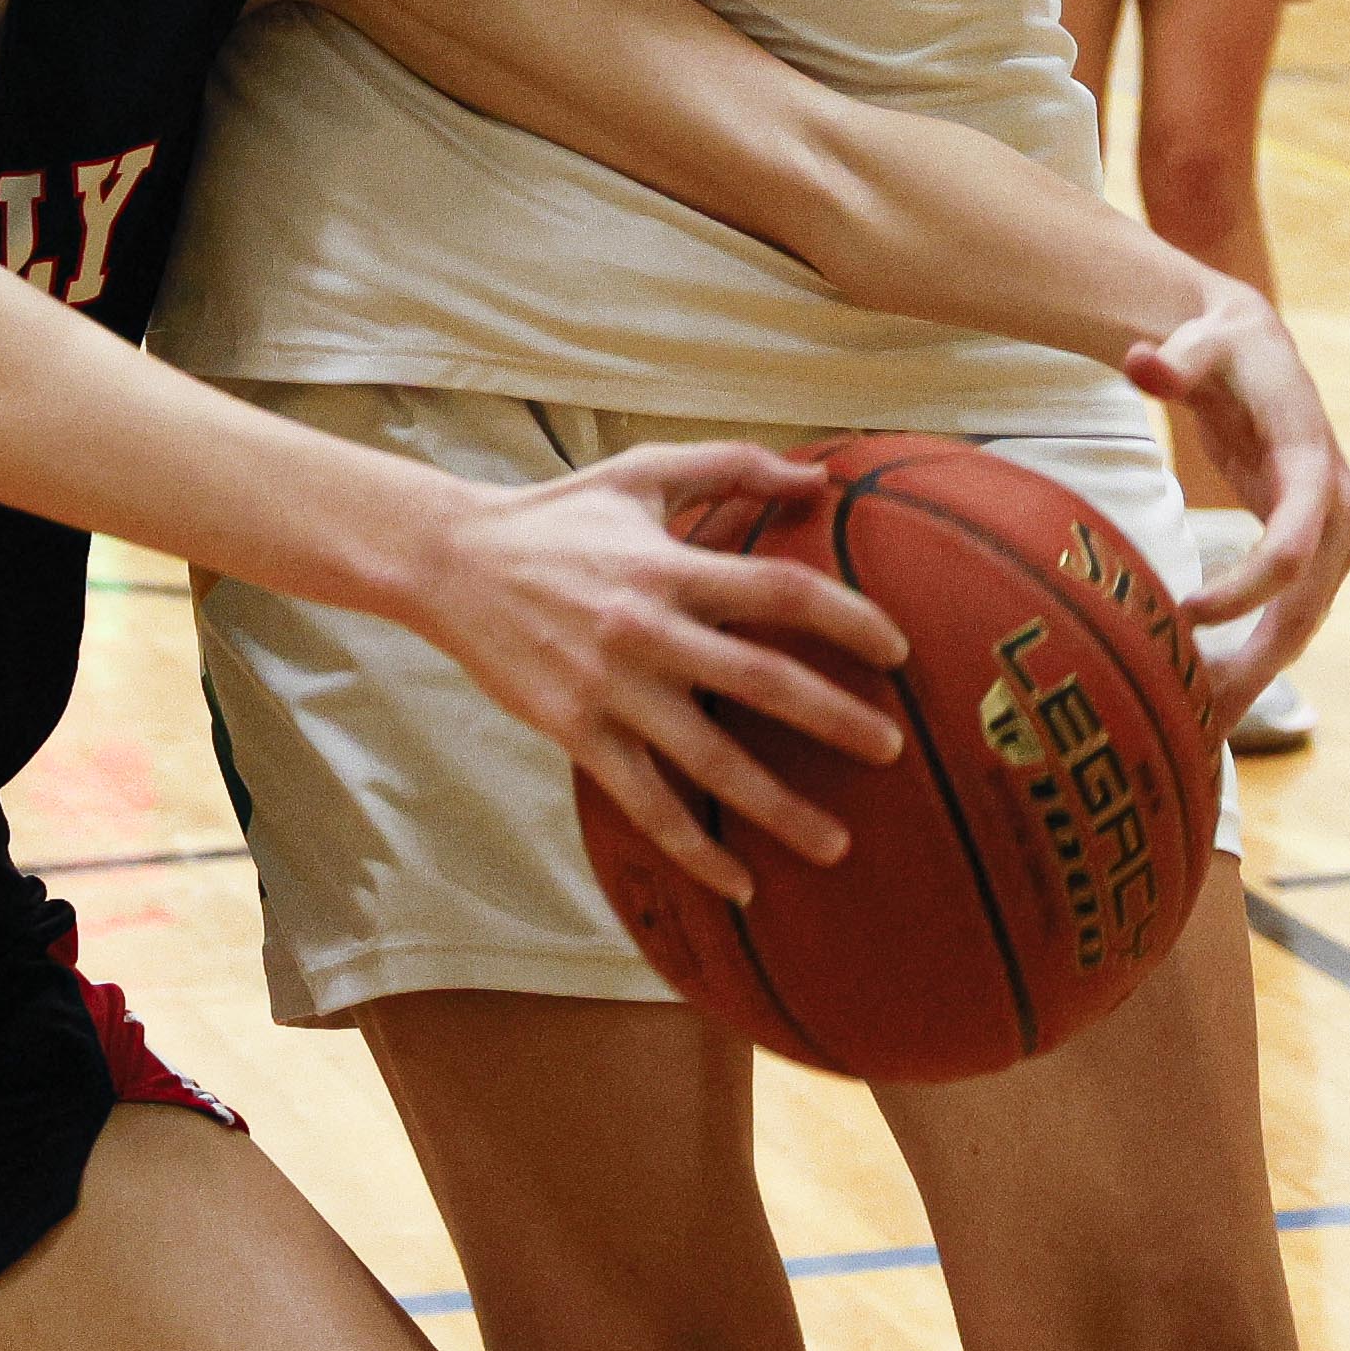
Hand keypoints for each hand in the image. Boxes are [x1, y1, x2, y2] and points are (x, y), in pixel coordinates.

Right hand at [413, 439, 907, 902]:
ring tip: (836, 844)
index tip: (896, 649)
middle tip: (891, 748)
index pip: (781, 591)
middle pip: (763, 681)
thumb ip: (731, 466)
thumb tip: (817, 476)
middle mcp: (648, 629)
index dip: (847, 619)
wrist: (453, 563)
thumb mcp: (643, 473)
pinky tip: (739, 884)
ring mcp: (612, 689)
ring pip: (710, 760)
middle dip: (836, 719)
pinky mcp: (577, 733)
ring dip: (779, 807)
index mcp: (672, 565)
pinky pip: (647, 802)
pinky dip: (694, 849)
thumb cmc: (558, 515)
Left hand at [1125, 284, 1349, 730]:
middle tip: (1197, 719)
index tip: (1182, 614)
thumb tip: (1138, 360)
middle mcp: (1339, 507)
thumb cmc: (1221, 348)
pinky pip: (1290, 616)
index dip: (1243, 590)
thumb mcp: (1198, 344)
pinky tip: (1213, 697)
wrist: (1255, 351)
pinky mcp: (1316, 552)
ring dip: (1254, 677)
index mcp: (1313, 463)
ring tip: (1200, 730)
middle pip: (1302, 606)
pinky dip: (1255, 657)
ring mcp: (1334, 535)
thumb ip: (1172, 360)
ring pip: (1300, 624)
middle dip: (1254, 666)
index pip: (1290, 546)